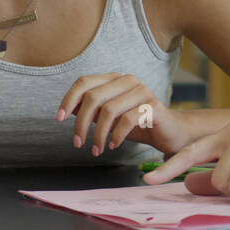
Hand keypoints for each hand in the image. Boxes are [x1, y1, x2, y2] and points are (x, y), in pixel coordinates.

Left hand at [57, 73, 187, 155]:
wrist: (170, 132)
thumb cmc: (138, 124)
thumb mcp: (110, 117)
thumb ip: (92, 111)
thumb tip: (67, 110)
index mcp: (114, 79)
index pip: (84, 82)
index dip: (68, 99)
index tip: (59, 118)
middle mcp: (127, 80)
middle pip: (93, 97)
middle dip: (80, 123)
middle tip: (78, 144)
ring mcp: (142, 91)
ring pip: (108, 110)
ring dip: (98, 134)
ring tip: (96, 150)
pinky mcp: (153, 105)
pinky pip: (127, 120)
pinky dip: (116, 135)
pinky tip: (113, 145)